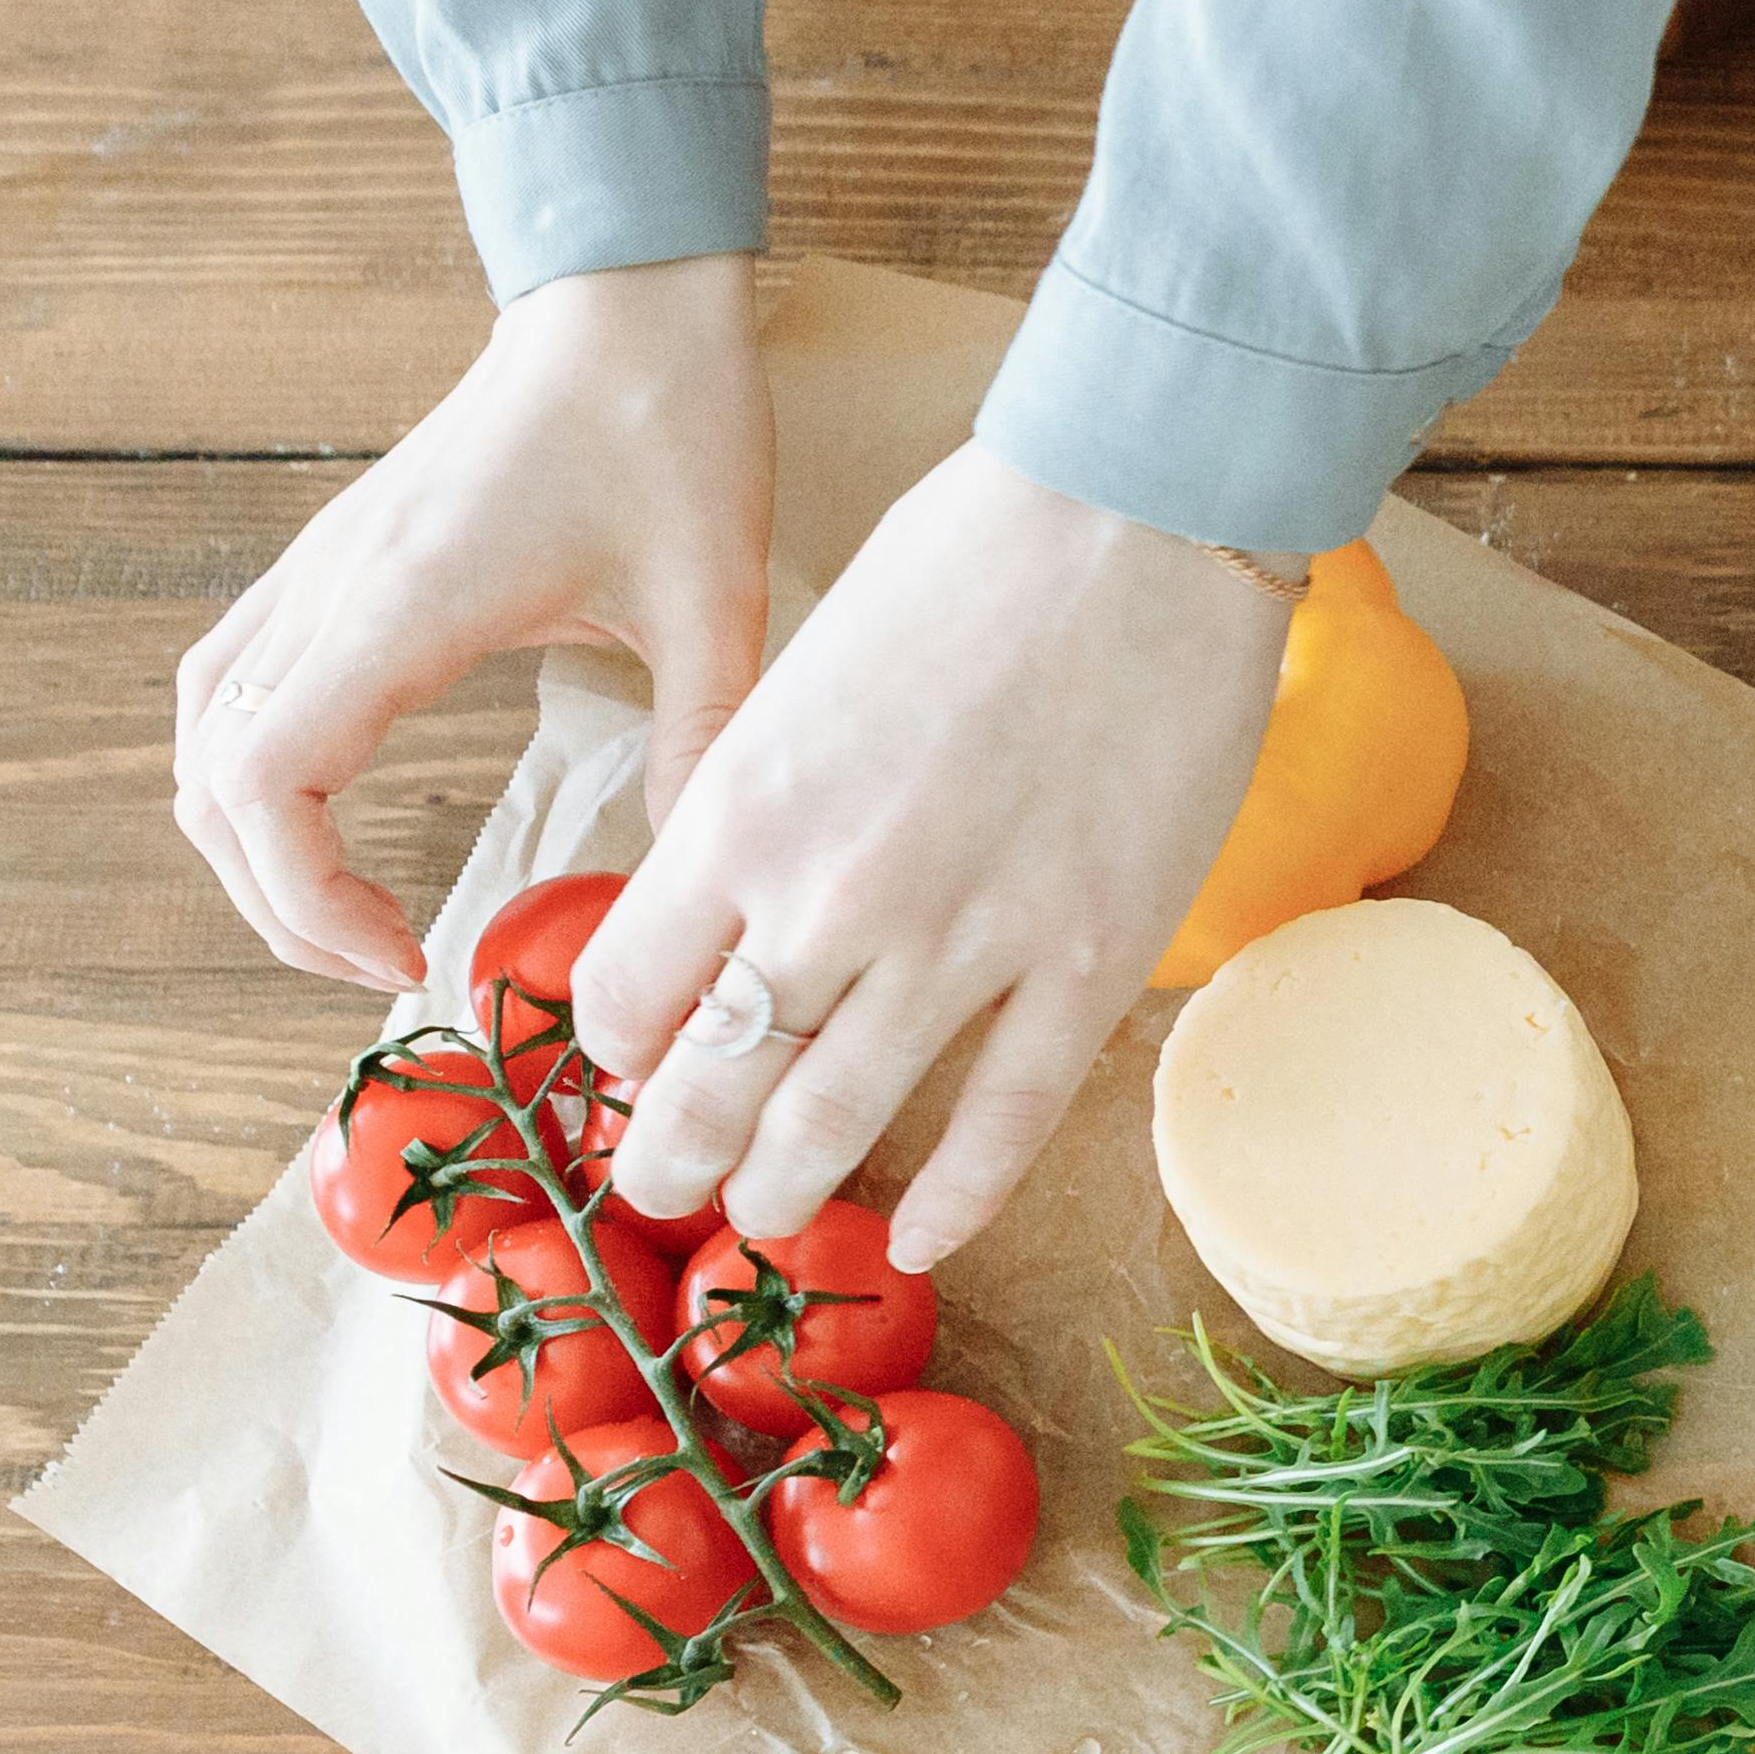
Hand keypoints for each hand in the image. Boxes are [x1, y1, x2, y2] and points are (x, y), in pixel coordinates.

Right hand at [173, 256, 774, 992]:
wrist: (626, 309)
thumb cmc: (667, 429)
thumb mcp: (715, 601)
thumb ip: (698, 742)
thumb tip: (691, 877)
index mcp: (404, 604)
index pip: (268, 783)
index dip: (305, 899)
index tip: (403, 953)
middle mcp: (331, 589)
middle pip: (213, 785)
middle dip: (277, 903)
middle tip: (383, 965)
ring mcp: (319, 571)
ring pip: (206, 735)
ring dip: (251, 844)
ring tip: (350, 917)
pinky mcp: (335, 562)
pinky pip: (235, 682)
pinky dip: (249, 770)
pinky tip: (326, 818)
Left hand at [565, 446, 1286, 1268]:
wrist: (1140, 516)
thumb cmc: (969, 559)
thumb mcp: (804, 675)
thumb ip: (760, 801)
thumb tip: (736, 904)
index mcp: (741, 811)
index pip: (625, 996)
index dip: (614, 1053)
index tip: (631, 1065)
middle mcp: (832, 897)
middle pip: (710, 1087)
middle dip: (671, 1160)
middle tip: (665, 1188)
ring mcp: (967, 940)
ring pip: (837, 1124)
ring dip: (784, 1190)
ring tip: (766, 1217)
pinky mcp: (1087, 959)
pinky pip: (1004, 1118)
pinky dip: (954, 1196)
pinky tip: (920, 1237)